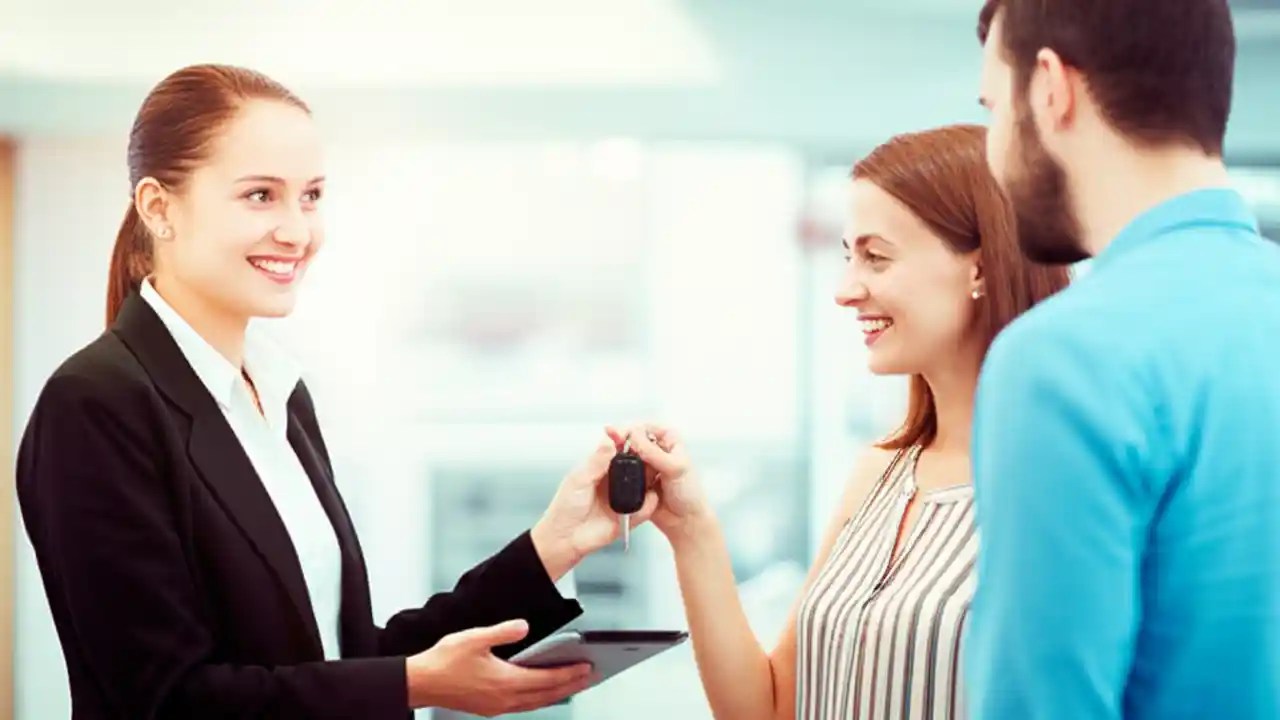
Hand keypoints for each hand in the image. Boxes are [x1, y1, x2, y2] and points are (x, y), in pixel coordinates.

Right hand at [406, 619, 594, 715]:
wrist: (419, 683)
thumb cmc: (443, 661)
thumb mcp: (473, 638)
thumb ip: (502, 631)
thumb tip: (524, 626)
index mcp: (505, 681)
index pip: (546, 678)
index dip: (569, 673)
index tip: (587, 668)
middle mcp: (504, 698)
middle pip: (547, 695)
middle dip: (570, 685)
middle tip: (590, 677)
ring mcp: (497, 706)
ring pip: (536, 703)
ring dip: (557, 694)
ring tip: (573, 685)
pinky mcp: (488, 708)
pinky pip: (522, 706)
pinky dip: (539, 699)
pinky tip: (541, 693)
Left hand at [531, 436, 659, 579]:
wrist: (565, 538)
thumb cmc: (564, 508)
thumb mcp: (579, 480)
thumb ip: (596, 461)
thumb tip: (609, 441)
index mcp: (599, 468)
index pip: (618, 449)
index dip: (628, 441)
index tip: (636, 434)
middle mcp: (613, 481)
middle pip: (636, 464)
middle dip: (645, 459)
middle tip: (652, 453)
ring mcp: (622, 497)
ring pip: (643, 484)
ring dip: (650, 479)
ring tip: (656, 473)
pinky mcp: (629, 515)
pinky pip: (644, 508)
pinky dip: (649, 504)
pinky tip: (650, 498)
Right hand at [608, 424, 712, 544]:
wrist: (685, 521)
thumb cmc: (689, 494)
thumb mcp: (674, 468)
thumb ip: (654, 452)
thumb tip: (634, 435)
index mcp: (670, 441)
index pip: (647, 427)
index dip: (633, 428)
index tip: (620, 433)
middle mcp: (657, 450)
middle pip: (634, 439)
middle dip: (621, 439)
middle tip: (609, 440)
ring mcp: (646, 466)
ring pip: (628, 454)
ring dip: (618, 454)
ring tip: (608, 453)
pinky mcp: (638, 480)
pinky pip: (625, 471)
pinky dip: (618, 469)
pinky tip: (611, 469)